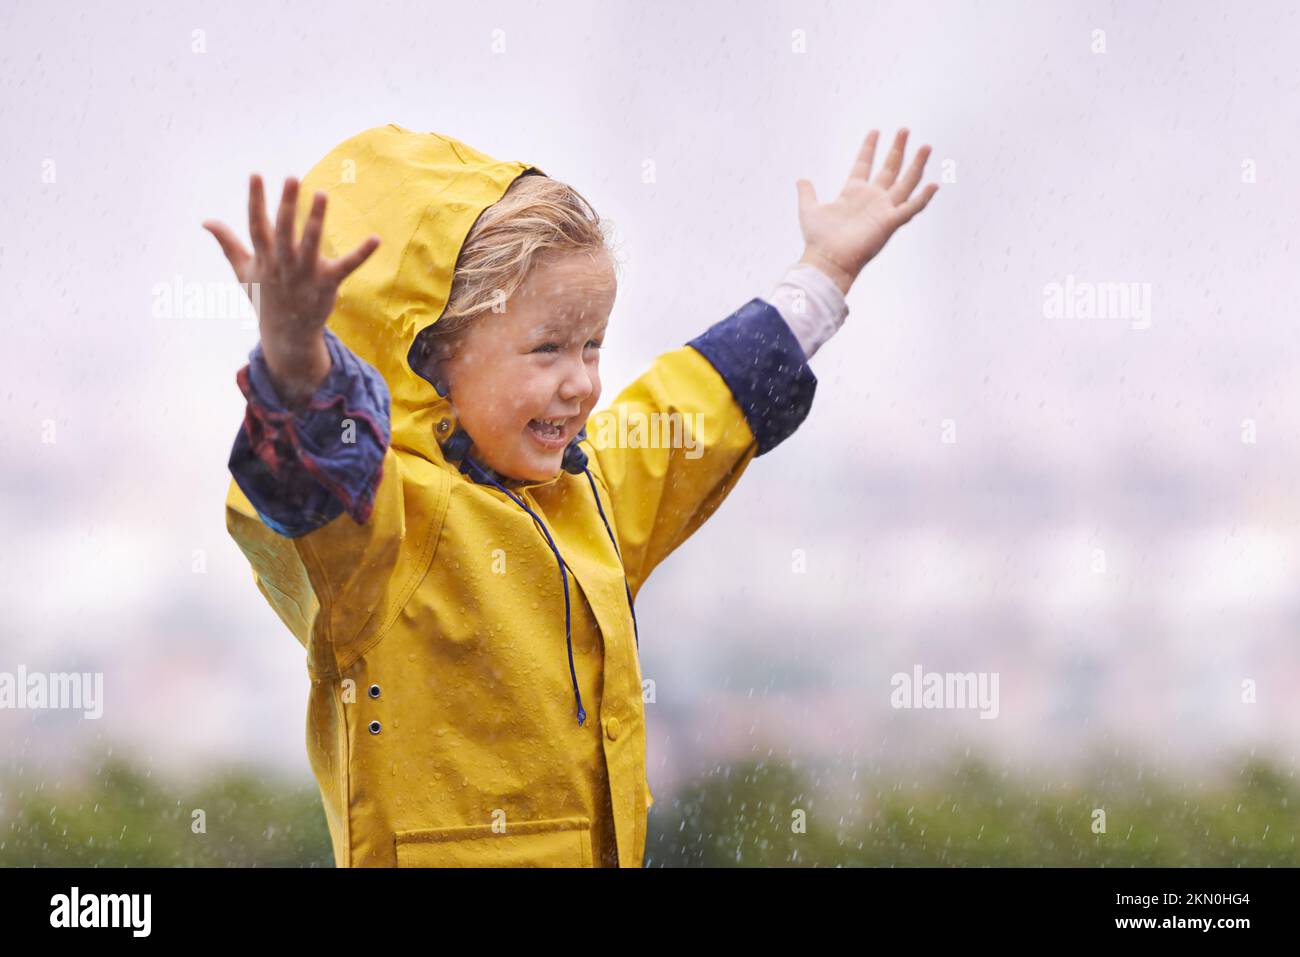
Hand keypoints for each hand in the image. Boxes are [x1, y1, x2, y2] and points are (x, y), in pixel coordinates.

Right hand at [203, 175, 379, 405]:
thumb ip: (227, 243)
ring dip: (316, 220)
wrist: (285, 334)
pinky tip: (375, 239)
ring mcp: (305, 274)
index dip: (256, 199)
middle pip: (283, 230)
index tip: (256, 175)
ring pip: (310, 243)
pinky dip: (361, 253)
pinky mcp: (327, 283)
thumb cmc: (263, 297)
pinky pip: (346, 266)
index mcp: (263, 257)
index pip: (256, 224)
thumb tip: (205, 221)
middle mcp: (282, 264)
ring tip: (322, 194)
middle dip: (286, 204)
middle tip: (292, 177)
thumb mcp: (243, 270)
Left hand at [795, 128, 938, 294]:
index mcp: (853, 192)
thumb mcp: (809, 209)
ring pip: (905, 183)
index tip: (875, 131)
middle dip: (897, 149)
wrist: (827, 260)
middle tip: (904, 129)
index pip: (864, 164)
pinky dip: (923, 198)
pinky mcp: (890, 222)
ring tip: (925, 147)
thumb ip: (807, 193)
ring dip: (916, 165)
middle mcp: (871, 198)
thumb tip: (801, 180)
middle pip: (889, 168)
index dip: (869, 148)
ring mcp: (883, 209)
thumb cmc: (818, 239)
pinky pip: (911, 208)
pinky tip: (934, 185)